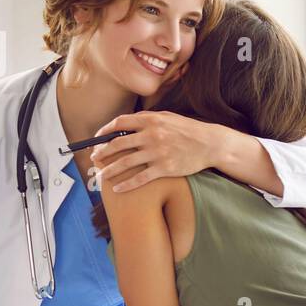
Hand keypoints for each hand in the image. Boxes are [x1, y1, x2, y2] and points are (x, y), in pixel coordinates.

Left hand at [89, 111, 228, 192]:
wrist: (210, 144)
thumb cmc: (189, 130)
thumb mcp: (169, 117)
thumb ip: (148, 118)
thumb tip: (128, 123)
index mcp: (151, 120)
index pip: (120, 123)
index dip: (104, 130)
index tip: (97, 138)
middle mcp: (152, 135)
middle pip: (118, 144)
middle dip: (103, 152)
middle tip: (95, 158)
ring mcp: (158, 153)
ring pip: (125, 163)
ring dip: (109, 170)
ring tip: (101, 175)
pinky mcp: (165, 168)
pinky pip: (140, 178)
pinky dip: (126, 184)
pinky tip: (117, 189)